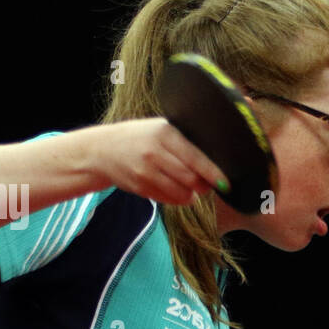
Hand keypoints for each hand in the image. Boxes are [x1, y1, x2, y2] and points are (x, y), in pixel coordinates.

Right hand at [92, 118, 228, 204]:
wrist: (103, 150)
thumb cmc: (140, 138)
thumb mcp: (161, 129)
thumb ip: (185, 142)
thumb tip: (216, 162)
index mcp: (164, 133)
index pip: (196, 158)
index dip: (214, 173)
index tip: (226, 183)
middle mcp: (154, 152)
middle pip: (191, 179)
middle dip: (204, 185)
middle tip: (208, 184)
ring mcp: (145, 171)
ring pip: (181, 193)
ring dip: (191, 194)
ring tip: (191, 187)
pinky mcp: (140, 187)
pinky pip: (168, 199)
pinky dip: (177, 198)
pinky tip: (173, 188)